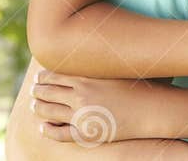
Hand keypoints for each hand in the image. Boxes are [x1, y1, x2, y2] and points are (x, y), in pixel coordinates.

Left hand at [30, 69, 169, 141]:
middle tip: (33, 90)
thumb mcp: (117, 68)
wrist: (153, 109)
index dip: (44, 76)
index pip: (55, 75)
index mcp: (87, 78)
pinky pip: (58, 133)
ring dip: (38, 107)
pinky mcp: (86, 133)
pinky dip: (47, 130)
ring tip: (35, 105)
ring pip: (48, 111)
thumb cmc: (139, 85)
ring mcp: (81, 115)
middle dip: (38, 91)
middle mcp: (80, 96)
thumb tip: (89, 53)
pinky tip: (43, 127)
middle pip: (48, 92)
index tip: (39, 77)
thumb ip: (100, 62)